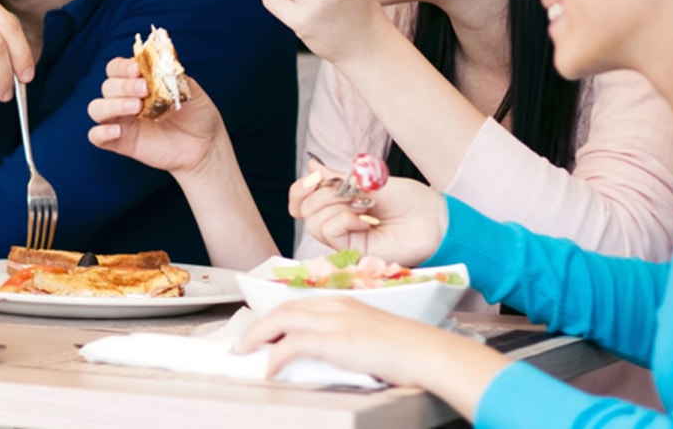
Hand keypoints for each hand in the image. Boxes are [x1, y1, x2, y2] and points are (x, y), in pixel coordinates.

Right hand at [87, 56, 226, 176]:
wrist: (206, 146)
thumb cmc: (197, 115)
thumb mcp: (190, 89)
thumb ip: (173, 74)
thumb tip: (160, 61)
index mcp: (138, 82)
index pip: (116, 68)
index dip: (122, 66)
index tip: (137, 69)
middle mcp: (125, 99)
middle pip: (107, 86)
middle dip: (124, 86)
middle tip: (145, 90)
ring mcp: (122, 121)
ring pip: (97, 108)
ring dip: (112, 105)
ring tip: (136, 108)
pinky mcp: (121, 142)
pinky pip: (96, 136)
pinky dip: (101, 132)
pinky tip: (118, 130)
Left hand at [233, 295, 503, 390]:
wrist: (430, 353)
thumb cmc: (409, 351)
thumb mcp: (371, 337)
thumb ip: (346, 339)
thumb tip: (325, 355)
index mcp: (344, 302)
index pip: (298, 304)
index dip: (274, 318)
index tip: (260, 332)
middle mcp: (336, 305)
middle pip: (283, 309)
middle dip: (258, 326)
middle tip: (242, 344)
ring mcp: (336, 320)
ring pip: (282, 320)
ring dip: (258, 337)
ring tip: (245, 354)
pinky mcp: (337, 340)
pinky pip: (293, 344)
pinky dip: (276, 356)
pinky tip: (269, 369)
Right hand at [290, 158, 446, 265]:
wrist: (434, 219)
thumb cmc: (410, 201)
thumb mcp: (369, 180)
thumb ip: (337, 177)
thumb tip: (312, 166)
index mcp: (339, 204)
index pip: (301, 200)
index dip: (300, 188)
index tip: (315, 177)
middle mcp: (337, 222)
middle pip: (305, 209)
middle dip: (323, 193)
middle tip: (351, 191)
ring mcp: (344, 238)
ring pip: (313, 222)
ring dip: (336, 205)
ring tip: (363, 204)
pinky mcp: (352, 251)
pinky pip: (330, 231)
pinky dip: (344, 219)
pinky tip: (365, 220)